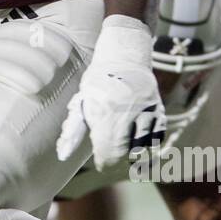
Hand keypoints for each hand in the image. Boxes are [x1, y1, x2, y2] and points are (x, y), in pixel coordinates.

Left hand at [57, 16, 166, 169]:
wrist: (124, 55)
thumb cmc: (98, 82)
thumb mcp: (82, 102)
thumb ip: (73, 130)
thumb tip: (62, 154)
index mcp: (106, 109)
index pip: (107, 149)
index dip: (104, 161)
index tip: (100, 164)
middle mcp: (128, 110)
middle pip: (126, 150)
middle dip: (117, 157)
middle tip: (110, 156)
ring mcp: (146, 108)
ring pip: (144, 145)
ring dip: (134, 151)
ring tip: (124, 147)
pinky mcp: (158, 108)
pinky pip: (157, 134)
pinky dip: (149, 142)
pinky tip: (138, 139)